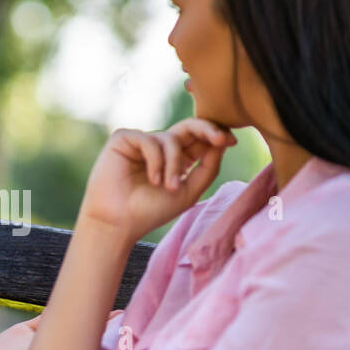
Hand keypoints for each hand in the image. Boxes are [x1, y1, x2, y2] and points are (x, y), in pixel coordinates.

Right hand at [78, 117, 235, 242]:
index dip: (215, 136)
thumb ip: (208, 168)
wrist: (119, 222)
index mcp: (177, 159)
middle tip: (220, 139)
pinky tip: (152, 179)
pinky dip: (155, 160)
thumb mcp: (189, 191)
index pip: (199, 140)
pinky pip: (149, 140)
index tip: (230, 141)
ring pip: (170, 139)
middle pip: (188, 127)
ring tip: (168, 187)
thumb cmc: (152, 211)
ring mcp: (141, 142)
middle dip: (207, 129)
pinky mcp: (123, 139)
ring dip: (174, 164)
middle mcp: (160, 148)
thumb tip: (224, 142)